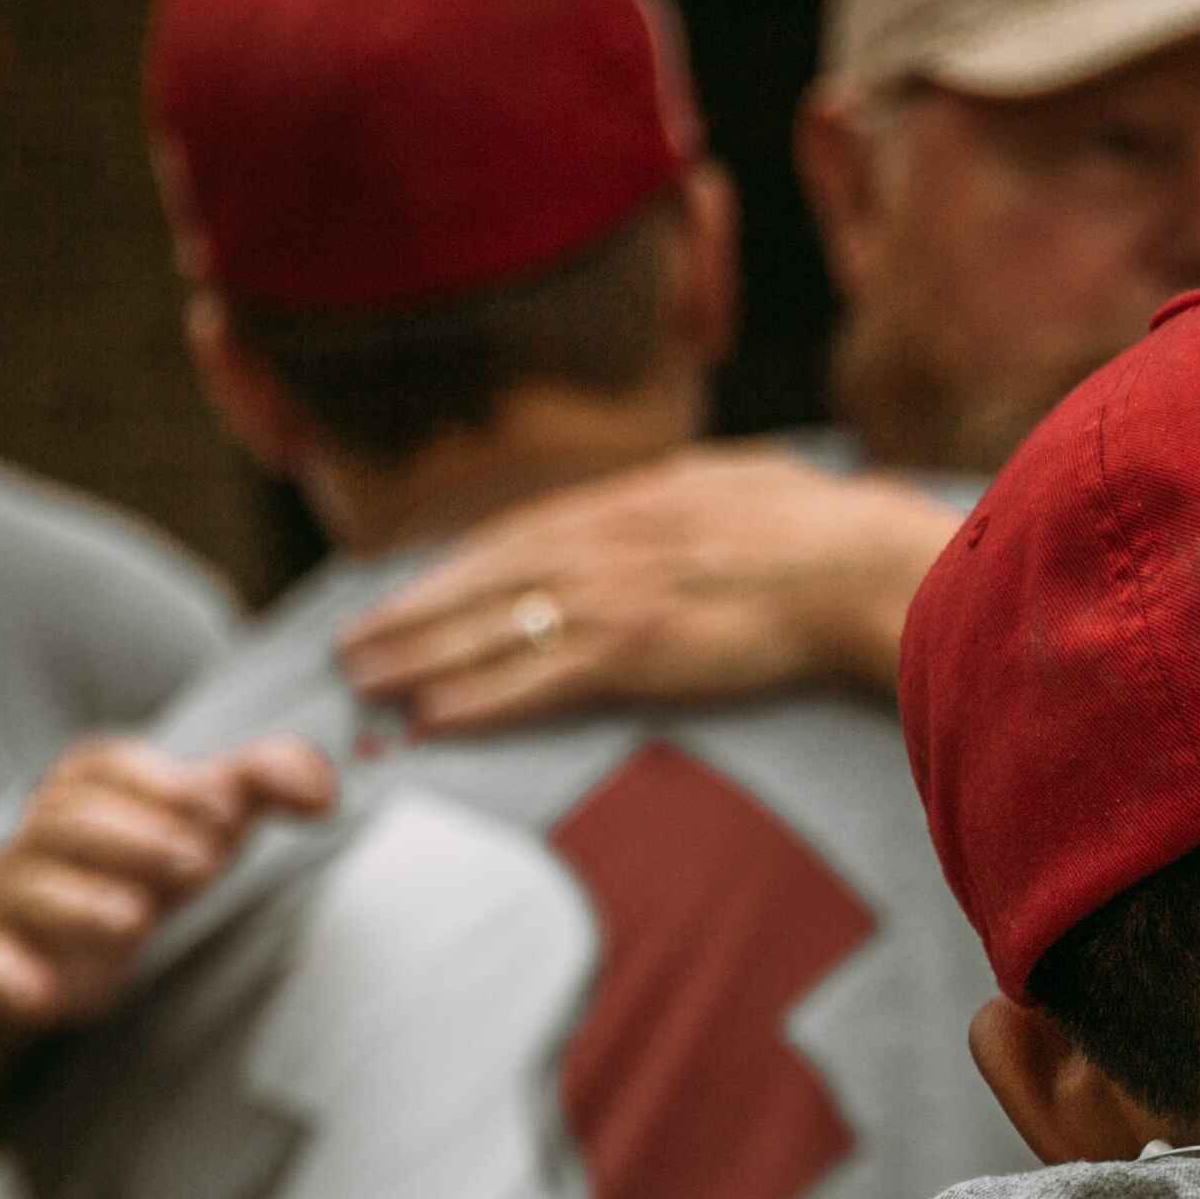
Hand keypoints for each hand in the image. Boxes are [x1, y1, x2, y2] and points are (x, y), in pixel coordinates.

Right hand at [0, 735, 334, 1027]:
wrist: (12, 939)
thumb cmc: (120, 866)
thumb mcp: (187, 824)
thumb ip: (255, 787)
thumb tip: (322, 789)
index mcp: (86, 792)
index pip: (106, 763)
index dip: (163, 781)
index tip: (225, 806)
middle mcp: (44, 840)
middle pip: (71, 820)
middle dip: (136, 836)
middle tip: (202, 864)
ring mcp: (16, 905)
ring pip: (32, 890)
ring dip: (81, 902)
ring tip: (135, 919)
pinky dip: (10, 981)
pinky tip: (40, 997)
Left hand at [335, 448, 956, 735]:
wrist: (853, 564)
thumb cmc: (818, 525)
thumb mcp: (738, 480)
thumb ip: (687, 491)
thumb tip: (677, 491)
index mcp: (624, 503)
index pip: (512, 538)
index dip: (449, 571)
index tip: (406, 594)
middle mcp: (598, 544)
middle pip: (476, 581)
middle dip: (404, 615)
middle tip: (346, 647)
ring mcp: (607, 597)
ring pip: (485, 630)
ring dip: (414, 658)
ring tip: (361, 685)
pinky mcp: (627, 652)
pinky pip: (530, 682)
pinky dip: (472, 701)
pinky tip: (430, 719)